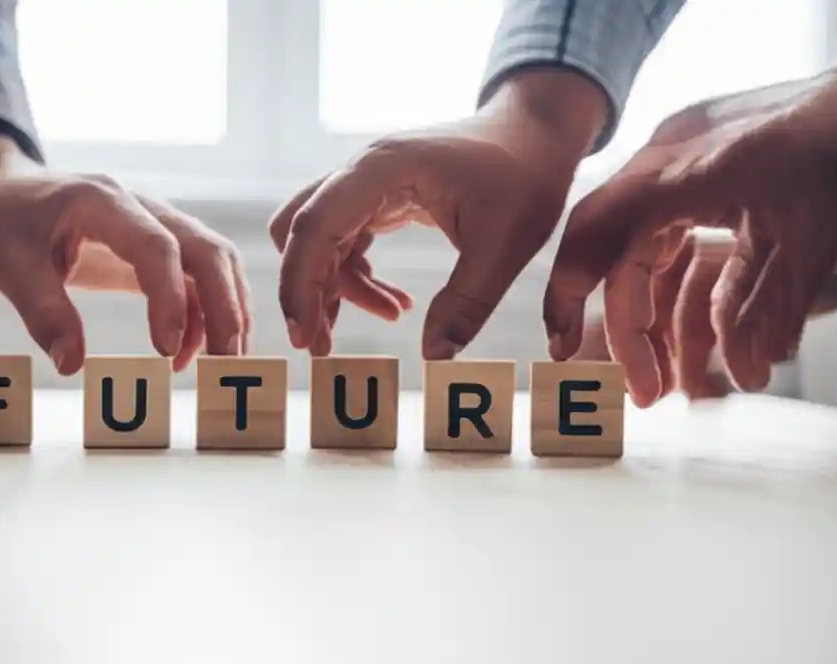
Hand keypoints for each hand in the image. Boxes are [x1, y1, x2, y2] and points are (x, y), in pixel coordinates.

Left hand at [0, 136, 249, 373]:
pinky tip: (186, 353)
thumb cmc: (6, 223)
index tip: (165, 349)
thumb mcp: (9, 265)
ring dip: (227, 311)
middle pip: (207, 249)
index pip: (157, 246)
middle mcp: (144, 206)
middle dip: (225, 307)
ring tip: (218, 364)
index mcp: (103, 201)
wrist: (9, 191)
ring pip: (215, 261)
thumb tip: (72, 365)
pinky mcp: (160, 246)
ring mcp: (158, 224)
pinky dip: (205, 314)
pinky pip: (199, 277)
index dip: (170, 298)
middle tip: (226, 362)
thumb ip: (42, 312)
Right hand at [270, 69, 608, 357]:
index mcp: (382, 168)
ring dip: (336, 288)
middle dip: (304, 290)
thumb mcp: (506, 245)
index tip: (304, 338)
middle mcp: (362, 170)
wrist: (537, 131)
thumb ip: (467, 303)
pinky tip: (397, 305)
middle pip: (298, 231)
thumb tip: (433, 358)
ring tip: (388, 320)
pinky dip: (358, 278)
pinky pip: (345, 241)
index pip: (312, 227)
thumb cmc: (526, 174)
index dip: (298, 286)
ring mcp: (367, 181)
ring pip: (319, 240)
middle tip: (323, 345)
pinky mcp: (379, 195)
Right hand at [576, 154, 836, 404]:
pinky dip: (681, 301)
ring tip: (676, 385)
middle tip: (644, 392)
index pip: (602, 235)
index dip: (572, 294)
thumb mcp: (815, 238)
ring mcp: (682, 177)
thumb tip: (746, 375)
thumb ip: (771, 309)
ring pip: (646, 262)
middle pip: (618, 258)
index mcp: (683, 171)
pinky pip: (674, 251)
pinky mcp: (701, 188)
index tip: (565, 351)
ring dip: (658, 325)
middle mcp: (668, 170)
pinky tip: (698, 351)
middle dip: (626, 330)